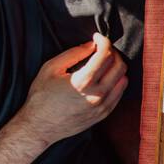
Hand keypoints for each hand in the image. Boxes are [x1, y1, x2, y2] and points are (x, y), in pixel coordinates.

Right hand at [14, 34, 128, 146]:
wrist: (39, 126)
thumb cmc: (41, 96)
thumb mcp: (50, 69)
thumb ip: (73, 54)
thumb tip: (91, 44)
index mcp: (83, 82)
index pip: (105, 54)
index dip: (103, 40)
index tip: (97, 37)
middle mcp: (97, 94)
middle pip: (119, 65)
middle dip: (112, 52)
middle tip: (101, 48)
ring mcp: (103, 106)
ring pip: (123, 79)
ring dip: (117, 67)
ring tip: (104, 62)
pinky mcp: (104, 114)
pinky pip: (120, 93)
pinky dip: (117, 81)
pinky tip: (105, 77)